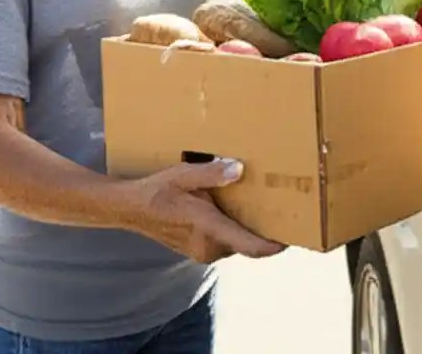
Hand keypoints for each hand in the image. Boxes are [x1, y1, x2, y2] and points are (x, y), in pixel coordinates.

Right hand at [126, 158, 286, 262]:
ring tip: (261, 205)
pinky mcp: (201, 251)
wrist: (131, 209)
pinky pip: (227, 241)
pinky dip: (235, 229)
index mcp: (206, 228)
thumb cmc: (158, 191)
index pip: (246, 245)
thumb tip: (238, 169)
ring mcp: (204, 252)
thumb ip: (211, 173)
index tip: (290, 240)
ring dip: (247, 228)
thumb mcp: (183, 175)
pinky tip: (235, 209)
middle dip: (263, 228)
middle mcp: (208, 246)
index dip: (271, 246)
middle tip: (281, 208)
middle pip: (246, 241)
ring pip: (237, 241)